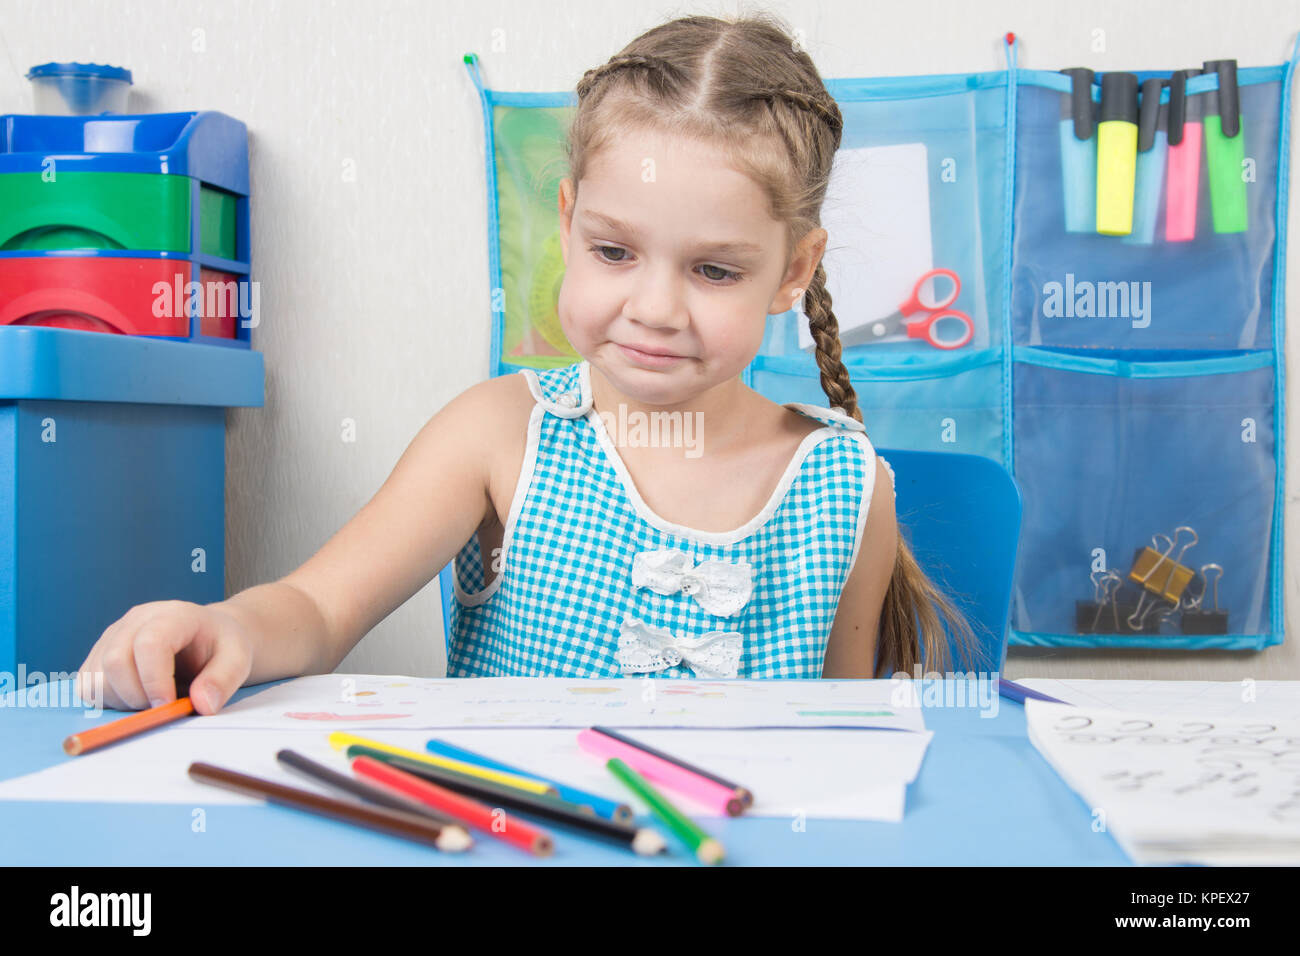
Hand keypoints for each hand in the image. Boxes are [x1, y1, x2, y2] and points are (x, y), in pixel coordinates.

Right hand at [73, 600, 253, 713]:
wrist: (207, 637)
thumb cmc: (221, 647)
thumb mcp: (238, 659)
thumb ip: (224, 680)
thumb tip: (203, 704)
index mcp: (173, 615)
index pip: (149, 644)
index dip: (155, 681)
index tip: (168, 705)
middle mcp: (136, 620)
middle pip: (115, 662)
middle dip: (138, 697)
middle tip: (164, 706)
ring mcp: (113, 635)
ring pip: (96, 678)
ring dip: (122, 701)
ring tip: (153, 698)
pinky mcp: (98, 654)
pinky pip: (86, 686)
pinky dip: (108, 701)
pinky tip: (136, 696)